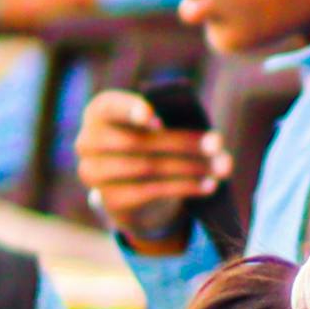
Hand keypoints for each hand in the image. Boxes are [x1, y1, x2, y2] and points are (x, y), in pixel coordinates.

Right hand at [73, 90, 221, 250]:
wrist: (132, 184)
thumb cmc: (150, 140)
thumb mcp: (158, 126)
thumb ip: (178, 125)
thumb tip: (215, 143)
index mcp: (100, 111)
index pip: (110, 107)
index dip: (132, 111)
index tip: (158, 120)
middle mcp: (88, 141)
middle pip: (137, 142)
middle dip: (182, 143)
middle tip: (216, 143)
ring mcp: (94, 173)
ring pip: (147, 168)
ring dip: (190, 167)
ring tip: (221, 166)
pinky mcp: (111, 200)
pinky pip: (151, 192)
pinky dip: (185, 187)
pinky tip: (209, 185)